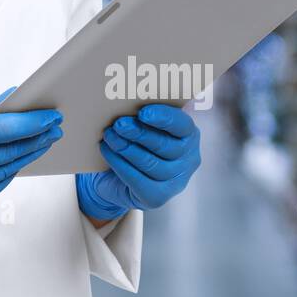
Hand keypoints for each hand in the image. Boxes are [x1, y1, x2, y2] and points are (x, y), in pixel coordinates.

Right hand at [0, 89, 60, 229]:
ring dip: (23, 158)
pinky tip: (13, 164)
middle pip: (10, 153)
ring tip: (39, 144)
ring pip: (4, 173)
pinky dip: (3, 177)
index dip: (34, 123)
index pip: (6, 129)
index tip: (52, 116)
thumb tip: (13, 99)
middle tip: (54, 129)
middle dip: (36, 140)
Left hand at [75, 104, 200, 220]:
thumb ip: (146, 115)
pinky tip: (107, 150)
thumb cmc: (137, 144)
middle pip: (164, 145)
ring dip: (126, 148)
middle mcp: (189, 160)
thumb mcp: (146, 127)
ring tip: (109, 135)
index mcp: (189, 136)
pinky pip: (137, 179)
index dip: (164, 119)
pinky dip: (119, 163)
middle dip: (139, 133)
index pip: (182, 126)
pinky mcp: (158, 197)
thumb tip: (128, 98)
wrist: (121, 179)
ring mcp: (176, 182)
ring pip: (149, 163)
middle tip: (118, 124)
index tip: (143, 112)